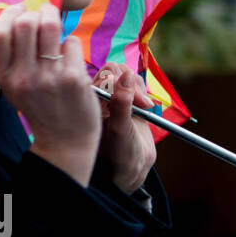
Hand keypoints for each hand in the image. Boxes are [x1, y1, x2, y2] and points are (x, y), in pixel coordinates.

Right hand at [0, 3, 101, 187]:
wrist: (64, 141)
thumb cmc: (40, 106)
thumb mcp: (14, 87)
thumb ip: (12, 56)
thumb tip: (19, 13)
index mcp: (5, 78)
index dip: (8, 14)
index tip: (19, 10)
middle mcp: (24, 77)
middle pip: (25, 22)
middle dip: (35, 12)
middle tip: (41, 16)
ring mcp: (49, 77)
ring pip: (50, 24)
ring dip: (53, 16)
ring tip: (55, 20)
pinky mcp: (73, 78)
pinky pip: (71, 42)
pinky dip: (70, 44)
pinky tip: (69, 58)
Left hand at [92, 62, 156, 194]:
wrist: (131, 165)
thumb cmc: (120, 153)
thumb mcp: (120, 129)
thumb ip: (122, 103)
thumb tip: (126, 74)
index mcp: (89, 103)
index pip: (103, 76)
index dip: (120, 83)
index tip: (134, 100)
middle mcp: (99, 97)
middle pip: (114, 71)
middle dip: (131, 84)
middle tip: (142, 104)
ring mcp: (112, 97)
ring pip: (126, 75)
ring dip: (138, 88)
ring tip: (144, 107)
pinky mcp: (126, 98)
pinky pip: (134, 83)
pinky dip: (142, 91)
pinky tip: (145, 107)